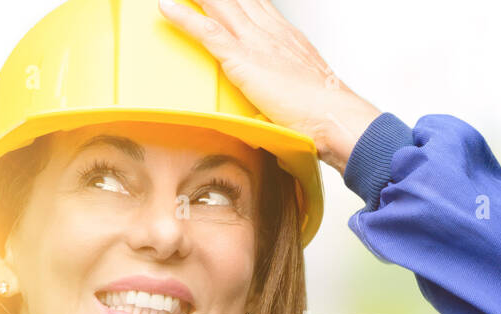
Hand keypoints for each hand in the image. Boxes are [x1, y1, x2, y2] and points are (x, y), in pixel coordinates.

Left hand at [158, 0, 381, 174]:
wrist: (334, 115)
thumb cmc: (326, 110)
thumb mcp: (306, 88)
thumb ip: (290, 85)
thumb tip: (284, 99)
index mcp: (287, 36)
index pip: (257, 4)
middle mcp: (271, 31)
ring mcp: (255, 42)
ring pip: (220, 5)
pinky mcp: (242, 59)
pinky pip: (206, 31)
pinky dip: (184, 18)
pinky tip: (167, 7)